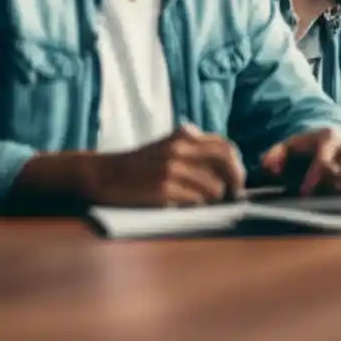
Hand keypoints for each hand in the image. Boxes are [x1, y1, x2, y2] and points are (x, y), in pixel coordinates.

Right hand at [87, 123, 244, 206]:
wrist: (104, 174)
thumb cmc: (141, 165)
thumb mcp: (168, 147)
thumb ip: (195, 149)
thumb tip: (231, 164)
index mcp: (184, 136)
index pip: (225, 147)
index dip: (236, 165)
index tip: (237, 180)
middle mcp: (180, 148)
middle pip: (227, 164)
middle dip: (235, 181)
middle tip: (232, 194)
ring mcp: (171, 168)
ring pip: (215, 187)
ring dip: (212, 198)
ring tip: (200, 200)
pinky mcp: (163, 188)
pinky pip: (196, 201)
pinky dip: (195, 205)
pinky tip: (183, 203)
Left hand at [260, 128, 340, 195]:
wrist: (335, 139)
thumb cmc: (307, 147)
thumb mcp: (289, 147)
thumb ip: (274, 155)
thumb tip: (269, 168)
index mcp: (329, 136)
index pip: (324, 162)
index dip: (313, 181)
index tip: (304, 194)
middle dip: (330, 189)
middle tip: (319, 195)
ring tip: (331, 194)